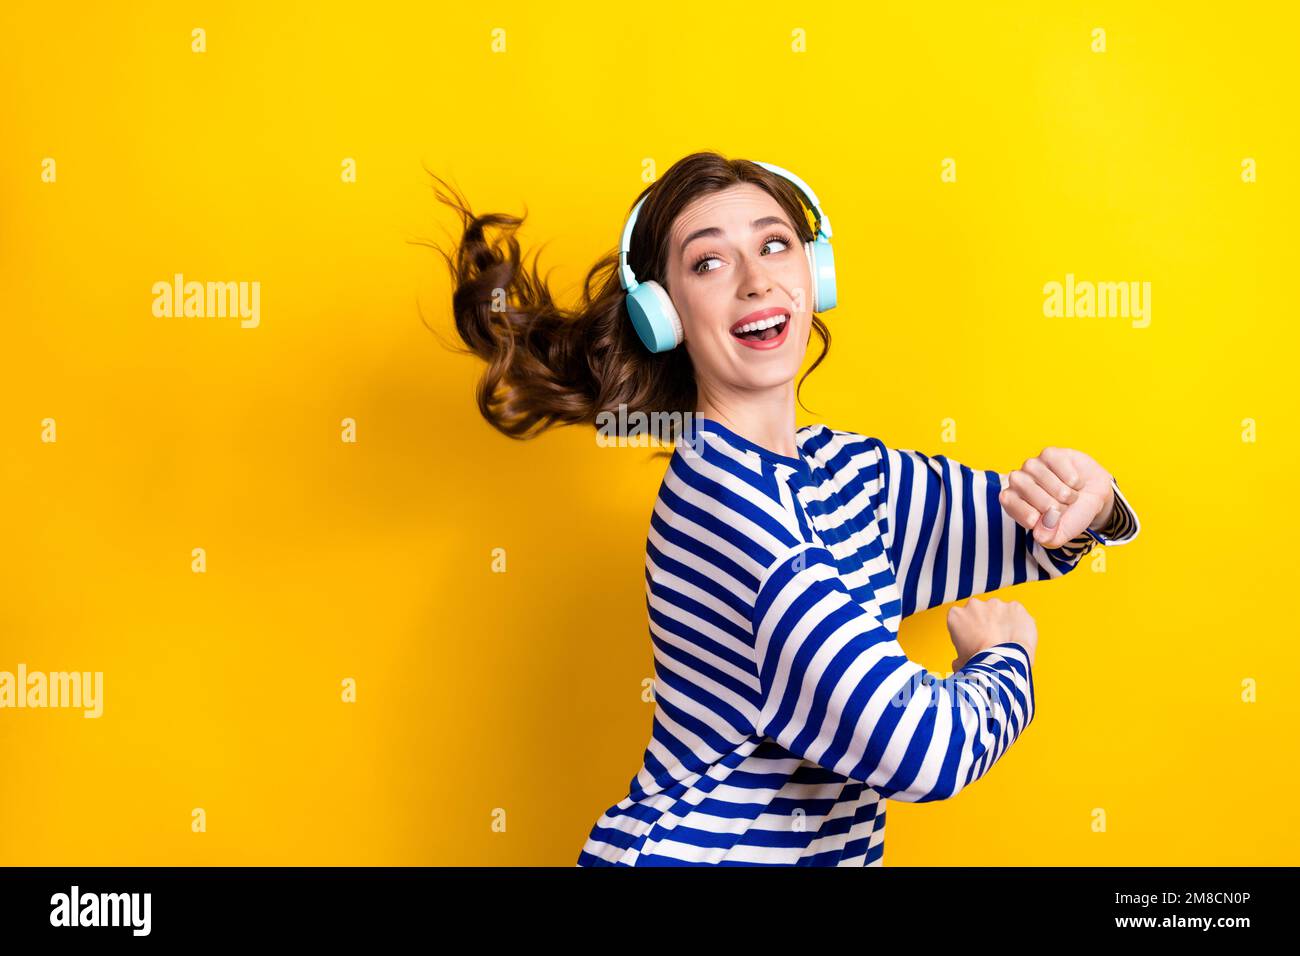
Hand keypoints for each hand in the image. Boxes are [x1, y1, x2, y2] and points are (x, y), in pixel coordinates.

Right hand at [947, 597, 1037, 670]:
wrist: (1003, 665)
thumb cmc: (980, 664)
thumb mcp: (960, 663)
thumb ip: (958, 657)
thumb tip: (959, 662)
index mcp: (956, 616)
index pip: (960, 618)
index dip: (968, 629)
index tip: (973, 639)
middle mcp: (974, 605)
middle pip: (979, 611)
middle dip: (984, 622)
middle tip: (990, 640)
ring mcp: (996, 604)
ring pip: (998, 610)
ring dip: (1001, 621)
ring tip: (1006, 640)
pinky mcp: (1015, 607)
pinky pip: (1017, 612)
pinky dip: (1018, 622)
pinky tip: (1018, 636)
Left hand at [997, 447, 1114, 549]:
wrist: (1091, 495)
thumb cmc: (1069, 514)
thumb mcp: (1061, 533)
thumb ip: (1049, 538)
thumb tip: (1040, 535)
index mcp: (1011, 502)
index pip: (1020, 512)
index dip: (1041, 519)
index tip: (1050, 520)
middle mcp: (1017, 481)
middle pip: (1039, 500)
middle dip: (1058, 508)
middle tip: (1061, 506)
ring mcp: (1031, 465)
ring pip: (1052, 484)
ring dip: (1067, 494)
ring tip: (1068, 495)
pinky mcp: (1048, 454)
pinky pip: (1064, 470)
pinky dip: (1074, 480)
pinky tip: (1072, 481)